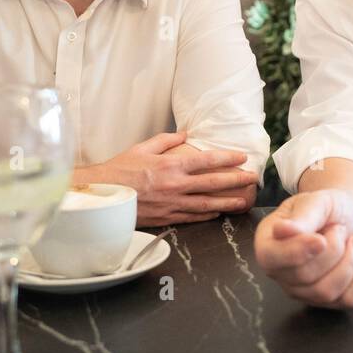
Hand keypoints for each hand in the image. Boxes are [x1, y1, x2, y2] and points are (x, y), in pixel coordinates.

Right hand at [84, 131, 258, 225]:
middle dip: (236, 180)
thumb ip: (166, 140)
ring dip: (227, 202)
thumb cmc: (119, 170)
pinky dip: (207, 215)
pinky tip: (218, 213)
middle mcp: (175, 185)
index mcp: (171, 165)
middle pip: (213, 183)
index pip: (207, 160)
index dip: (227, 158)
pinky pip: (192, 217)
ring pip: (207, 204)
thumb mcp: (142, 148)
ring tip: (242, 200)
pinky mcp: (166, 217)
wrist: (100, 196)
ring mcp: (172, 203)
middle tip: (252, 178)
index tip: (242, 156)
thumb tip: (184, 134)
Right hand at [254, 189, 352, 308]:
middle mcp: (282, 273)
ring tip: (352, 241)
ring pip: (326, 292)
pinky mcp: (330, 302)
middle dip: (333, 249)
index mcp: (269, 244)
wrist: (351, 221)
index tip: (320, 239)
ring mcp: (305, 292)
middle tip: (340, 229)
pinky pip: (349, 299)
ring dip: (349, 262)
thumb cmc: (329, 210)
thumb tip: (282, 230)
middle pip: (304, 276)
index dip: (297, 251)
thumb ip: (302, 217)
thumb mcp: (317, 202)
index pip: (272, 259)